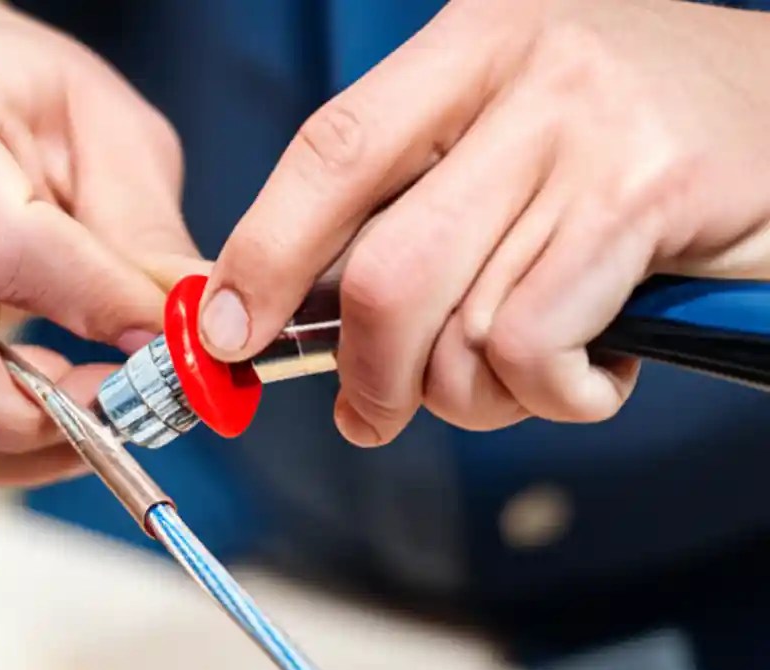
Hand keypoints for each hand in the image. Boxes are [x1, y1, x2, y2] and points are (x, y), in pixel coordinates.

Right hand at [0, 1, 203, 481]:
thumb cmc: (9, 90)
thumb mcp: (104, 125)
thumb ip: (143, 236)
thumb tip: (193, 341)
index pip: (1, 251)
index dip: (98, 310)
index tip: (171, 339)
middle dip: (49, 413)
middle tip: (130, 403)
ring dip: (26, 446)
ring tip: (99, 407)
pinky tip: (50, 407)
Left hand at [200, 0, 769, 445]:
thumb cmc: (628, 133)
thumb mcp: (506, 130)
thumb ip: (412, 203)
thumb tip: (297, 312)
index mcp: (466, 47)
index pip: (329, 153)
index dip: (262, 254)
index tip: (228, 332)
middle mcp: (526, 79)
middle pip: (385, 271)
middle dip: (367, 372)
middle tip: (373, 408)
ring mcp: (594, 138)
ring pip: (464, 328)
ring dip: (473, 395)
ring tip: (518, 374)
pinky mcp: (654, 201)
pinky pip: (540, 347)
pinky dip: (552, 394)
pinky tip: (588, 366)